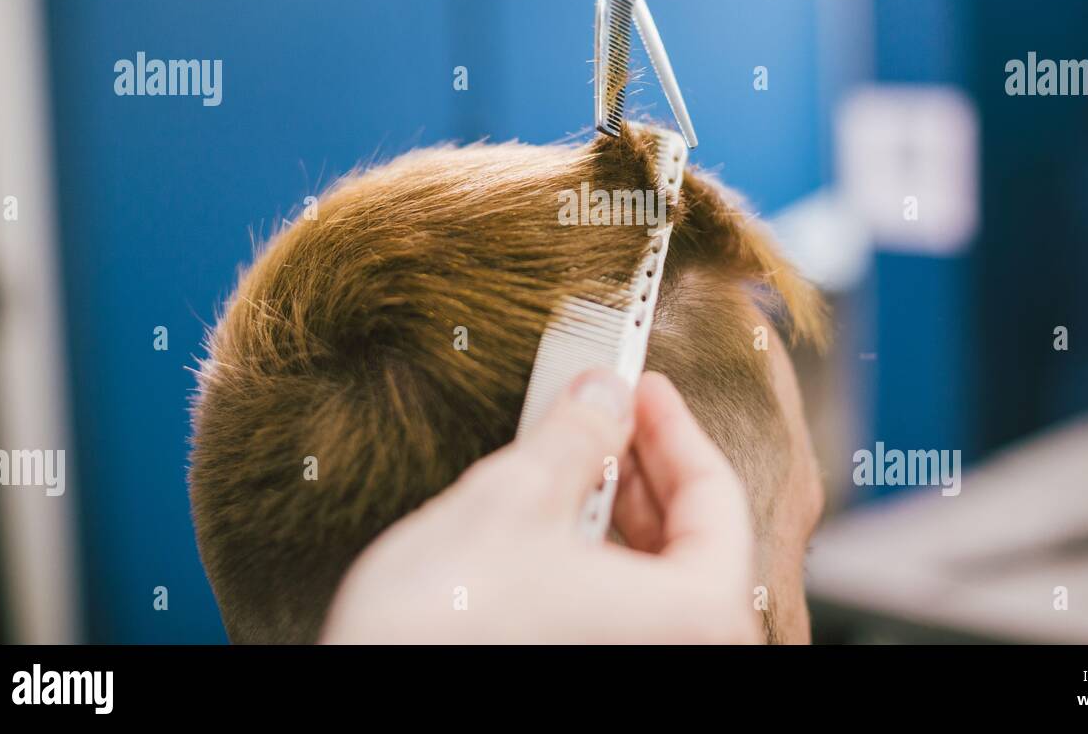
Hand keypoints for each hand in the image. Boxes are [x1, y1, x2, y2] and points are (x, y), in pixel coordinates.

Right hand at [321, 369, 760, 643]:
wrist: (371, 704)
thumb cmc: (442, 634)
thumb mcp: (512, 501)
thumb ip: (575, 436)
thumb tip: (601, 394)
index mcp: (697, 616)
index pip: (716, 497)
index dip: (676, 426)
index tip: (647, 386)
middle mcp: (682, 654)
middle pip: (690, 540)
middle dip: (644, 466)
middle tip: (610, 413)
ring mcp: (637, 668)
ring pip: (653, 578)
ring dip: (616, 510)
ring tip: (573, 459)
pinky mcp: (594, 674)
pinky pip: (620, 611)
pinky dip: (597, 561)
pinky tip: (553, 527)